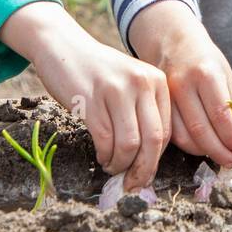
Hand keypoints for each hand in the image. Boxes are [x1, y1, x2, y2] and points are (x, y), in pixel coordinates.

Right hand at [0, 2, 170, 191]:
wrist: (63, 47)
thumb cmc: (98, 73)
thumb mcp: (131, 83)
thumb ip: (144, 111)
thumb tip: (148, 160)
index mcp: (156, 81)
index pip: (167, 131)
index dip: (156, 159)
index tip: (144, 173)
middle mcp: (141, 83)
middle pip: (153, 141)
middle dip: (143, 170)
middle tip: (132, 184)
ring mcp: (116, 90)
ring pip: (129, 144)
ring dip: (121, 165)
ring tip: (112, 167)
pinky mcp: (91, 99)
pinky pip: (105, 140)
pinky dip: (104, 156)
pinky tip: (101, 157)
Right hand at [129, 1, 231, 168]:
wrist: (172, 42)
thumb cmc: (204, 60)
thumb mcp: (225, 76)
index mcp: (205, 74)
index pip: (220, 114)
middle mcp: (182, 84)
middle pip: (200, 129)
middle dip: (218, 151)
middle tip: (231, 161)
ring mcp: (165, 96)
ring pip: (183, 136)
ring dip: (203, 151)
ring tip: (219, 155)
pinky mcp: (154, 105)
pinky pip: (171, 134)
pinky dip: (188, 145)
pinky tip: (200, 146)